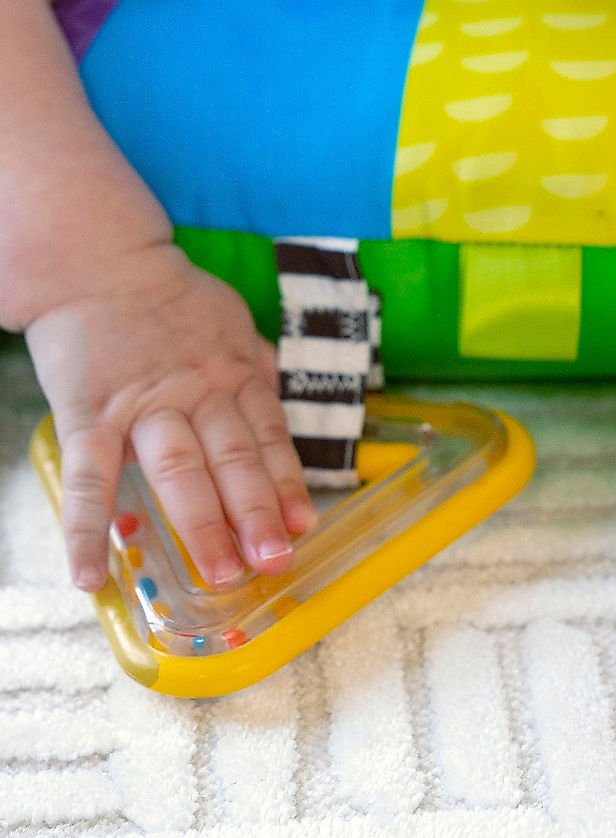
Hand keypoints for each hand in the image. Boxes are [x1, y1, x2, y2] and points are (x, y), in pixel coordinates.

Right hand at [25, 244, 317, 590]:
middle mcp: (198, 395)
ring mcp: (143, 408)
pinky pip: (90, 479)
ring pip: (179, 472)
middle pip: (233, 460)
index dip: (289, 484)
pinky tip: (94, 576)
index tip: (305, 524)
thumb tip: (282, 398)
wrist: (98, 261)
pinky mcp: (90, 416)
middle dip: (256, 514)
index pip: (270, 438)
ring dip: (201, 525)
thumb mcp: (233, 324)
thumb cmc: (172, 299)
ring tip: (221, 574)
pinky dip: (87, 530)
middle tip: (275, 562)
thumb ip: (258, 366)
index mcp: (236, 376)